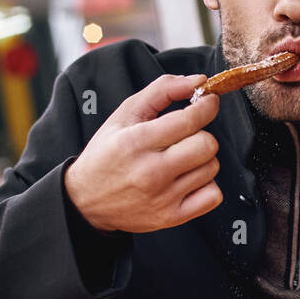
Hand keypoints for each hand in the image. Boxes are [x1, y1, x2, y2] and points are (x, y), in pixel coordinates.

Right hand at [64, 74, 222, 233]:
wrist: (86, 200)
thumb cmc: (107, 152)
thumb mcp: (125, 114)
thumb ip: (162, 90)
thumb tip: (199, 81)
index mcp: (137, 141)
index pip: (192, 120)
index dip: (207, 106)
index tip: (207, 102)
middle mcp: (151, 172)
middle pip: (208, 145)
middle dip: (202, 134)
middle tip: (187, 135)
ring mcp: (163, 198)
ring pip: (212, 168)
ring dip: (202, 159)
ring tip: (181, 159)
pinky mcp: (171, 217)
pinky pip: (213, 196)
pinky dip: (206, 186)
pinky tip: (187, 179)